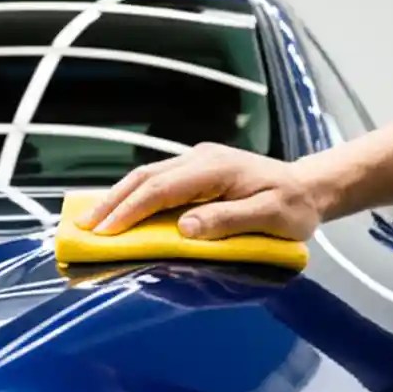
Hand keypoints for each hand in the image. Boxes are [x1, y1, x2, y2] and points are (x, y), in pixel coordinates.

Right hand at [77, 143, 324, 240]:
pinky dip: (133, 196)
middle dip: (112, 203)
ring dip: (117, 198)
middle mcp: (201, 159)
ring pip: (147, 176)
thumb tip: (185, 228)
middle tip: (83, 228)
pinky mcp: (196, 171)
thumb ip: (229, 221)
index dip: (130, 211)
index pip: (162, 189)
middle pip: (145, 177)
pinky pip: (157, 181)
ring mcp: (197, 162)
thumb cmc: (294, 207)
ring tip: (92, 221)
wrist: (309, 188)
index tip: (105, 232)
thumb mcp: (271, 218)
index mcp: (216, 168)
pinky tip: (119, 211)